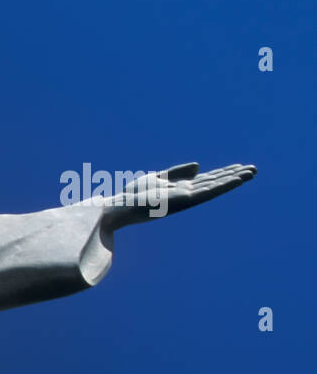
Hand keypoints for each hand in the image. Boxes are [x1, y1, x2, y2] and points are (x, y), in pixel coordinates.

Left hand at [96, 162, 255, 230]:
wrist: (119, 207)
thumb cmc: (133, 195)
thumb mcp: (157, 178)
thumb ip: (177, 173)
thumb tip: (199, 165)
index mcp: (180, 189)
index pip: (206, 180)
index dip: (223, 173)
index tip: (240, 167)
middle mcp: (186, 195)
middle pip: (214, 183)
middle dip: (233, 176)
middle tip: (254, 170)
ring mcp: (185, 198)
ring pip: (215, 187)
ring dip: (233, 180)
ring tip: (252, 172)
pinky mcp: (182, 201)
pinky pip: (207, 192)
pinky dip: (222, 186)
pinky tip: (236, 179)